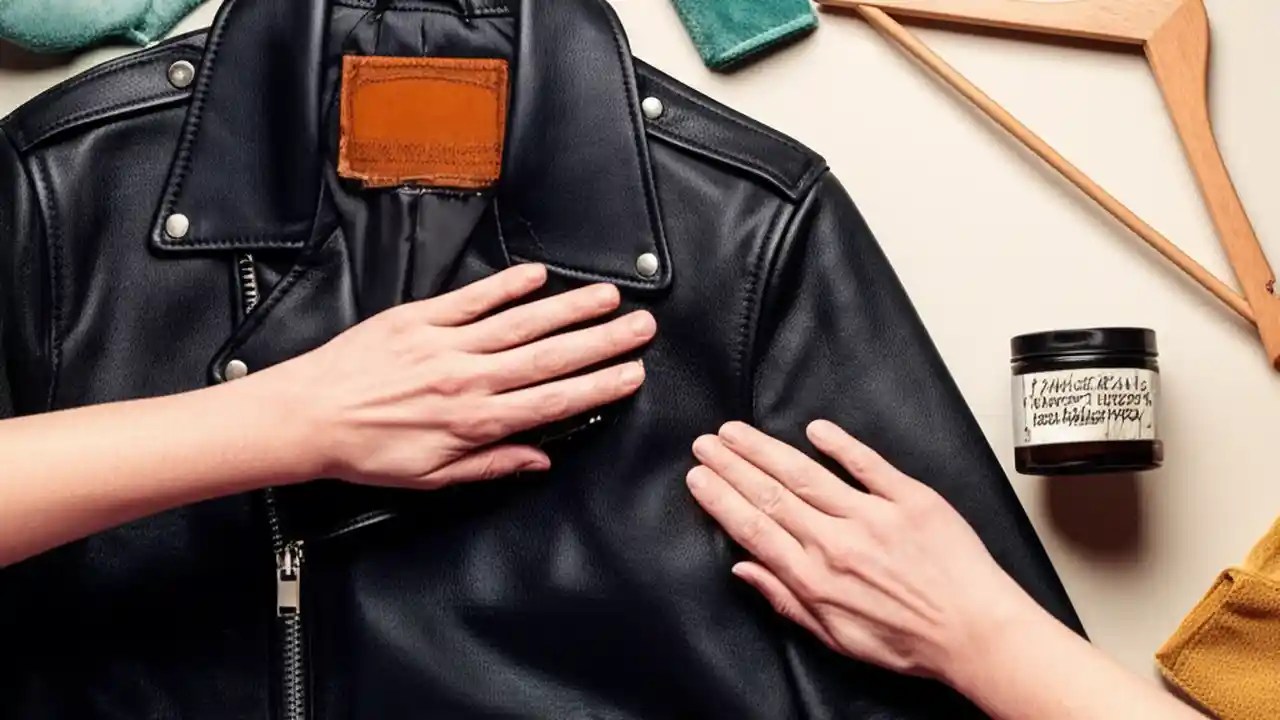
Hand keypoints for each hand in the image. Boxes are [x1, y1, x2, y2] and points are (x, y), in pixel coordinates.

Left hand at [265, 264, 654, 488]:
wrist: (305, 418)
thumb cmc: (365, 452)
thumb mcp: (430, 477)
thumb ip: (491, 464)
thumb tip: (540, 459)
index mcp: (474, 421)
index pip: (552, 402)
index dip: (598, 387)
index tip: (632, 374)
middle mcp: (468, 379)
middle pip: (549, 357)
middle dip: (601, 342)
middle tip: (640, 328)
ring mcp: (445, 344)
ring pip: (520, 324)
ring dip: (569, 309)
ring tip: (607, 298)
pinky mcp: (419, 319)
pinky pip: (472, 299)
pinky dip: (507, 286)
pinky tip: (539, 276)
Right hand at [686, 421, 1035, 682]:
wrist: (977, 633)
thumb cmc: (909, 641)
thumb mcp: (837, 638)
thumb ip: (786, 600)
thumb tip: (743, 569)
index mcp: (816, 580)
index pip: (754, 529)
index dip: (720, 499)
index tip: (698, 477)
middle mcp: (838, 544)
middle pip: (770, 495)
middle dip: (731, 465)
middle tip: (705, 442)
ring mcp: (874, 517)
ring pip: (806, 475)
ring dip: (765, 449)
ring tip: (737, 431)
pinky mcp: (910, 500)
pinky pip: (867, 464)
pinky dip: (839, 444)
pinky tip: (813, 429)